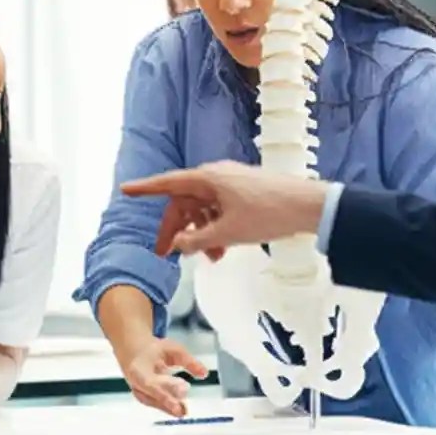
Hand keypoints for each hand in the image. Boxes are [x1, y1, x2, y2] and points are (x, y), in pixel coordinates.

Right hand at [119, 338, 209, 417]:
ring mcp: (139, 392)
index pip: (151, 384)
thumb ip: (188, 361)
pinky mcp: (144, 398)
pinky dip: (167, 408)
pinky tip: (179, 410)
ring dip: (168, 408)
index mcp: (139, 369)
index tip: (179, 398)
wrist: (135, 352)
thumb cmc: (154, 351)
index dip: (163, 393)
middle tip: (183, 409)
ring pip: (154, 402)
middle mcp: (136, 383)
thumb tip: (204, 373)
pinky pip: (156, 404)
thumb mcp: (172, 350)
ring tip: (184, 410)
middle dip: (168, 402)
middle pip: (152, 395)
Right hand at [121, 161, 328, 257]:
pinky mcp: (243, 191)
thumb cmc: (269, 214)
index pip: (167, 183)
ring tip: (208, 258)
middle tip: (167, 254)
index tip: (126, 190)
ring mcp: (230, 182)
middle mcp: (216, 176)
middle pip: (184, 201)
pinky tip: (221, 249)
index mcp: (208, 179)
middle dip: (176, 229)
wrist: (309, 206)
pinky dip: (215, 228)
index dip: (145, 189)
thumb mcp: (228, 233)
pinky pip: (218, 209)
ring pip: (202, 208)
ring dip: (199, 233)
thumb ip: (197, 241)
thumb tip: (176, 244)